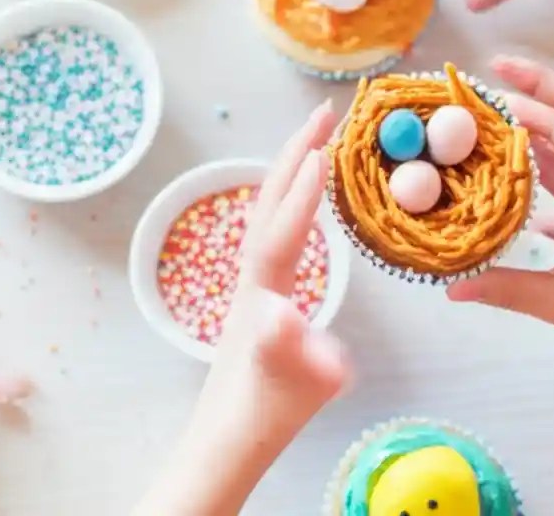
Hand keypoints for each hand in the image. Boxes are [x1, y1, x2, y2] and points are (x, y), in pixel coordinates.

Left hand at [215, 99, 347, 424]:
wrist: (227, 441)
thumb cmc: (265, 416)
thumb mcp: (293, 388)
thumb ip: (295, 352)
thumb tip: (286, 313)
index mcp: (263, 295)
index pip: (283, 231)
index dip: (304, 191)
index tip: (326, 147)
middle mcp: (252, 280)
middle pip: (269, 204)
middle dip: (296, 153)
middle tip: (327, 112)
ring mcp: (254, 285)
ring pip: (268, 213)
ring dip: (291, 169)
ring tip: (321, 137)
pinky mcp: (260, 296)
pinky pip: (276, 230)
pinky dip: (291, 200)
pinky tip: (306, 198)